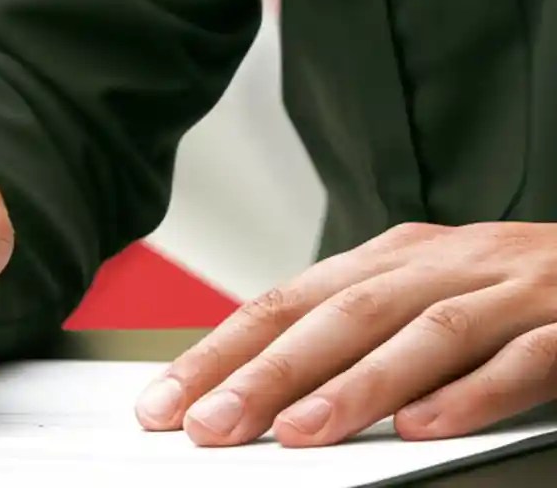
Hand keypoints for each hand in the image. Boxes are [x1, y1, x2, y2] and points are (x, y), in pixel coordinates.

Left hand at [134, 222, 556, 446]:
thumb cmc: (509, 287)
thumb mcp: (419, 291)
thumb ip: (348, 328)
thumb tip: (250, 381)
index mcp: (391, 257)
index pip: (287, 302)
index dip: (223, 351)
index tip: (169, 401)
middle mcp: (441, 265)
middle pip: (340, 315)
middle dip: (268, 373)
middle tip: (211, 424)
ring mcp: (508, 292)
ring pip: (422, 335)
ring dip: (355, 386)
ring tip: (298, 432)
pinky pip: (521, 358)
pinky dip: (471, 394)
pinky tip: (423, 428)